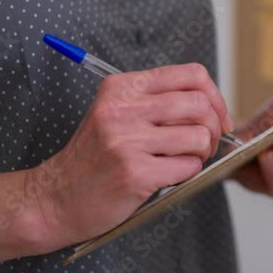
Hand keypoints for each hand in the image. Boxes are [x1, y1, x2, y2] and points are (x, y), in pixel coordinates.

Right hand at [28, 63, 233, 250]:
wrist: (55, 197)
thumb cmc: (94, 157)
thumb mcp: (116, 113)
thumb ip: (157, 102)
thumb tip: (216, 108)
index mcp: (123, 87)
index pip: (191, 74)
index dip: (215, 96)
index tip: (218, 116)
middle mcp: (123, 109)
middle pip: (199, 104)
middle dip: (214, 126)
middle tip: (205, 144)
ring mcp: (127, 141)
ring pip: (198, 136)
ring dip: (202, 153)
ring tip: (186, 160)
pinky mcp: (134, 173)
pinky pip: (187, 167)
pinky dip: (188, 173)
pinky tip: (168, 176)